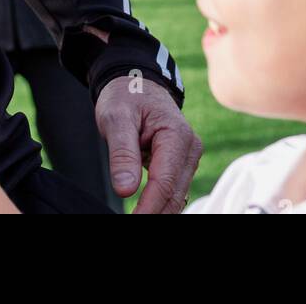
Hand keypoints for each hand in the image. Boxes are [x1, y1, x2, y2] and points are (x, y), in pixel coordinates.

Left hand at [95, 76, 202, 213]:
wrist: (135, 83)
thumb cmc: (125, 96)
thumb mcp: (116, 118)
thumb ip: (122, 153)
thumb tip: (126, 190)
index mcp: (176, 135)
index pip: (164, 182)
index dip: (148, 207)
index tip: (133, 220)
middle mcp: (189, 148)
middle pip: (174, 194)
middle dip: (154, 213)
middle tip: (131, 221)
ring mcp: (187, 157)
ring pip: (175, 196)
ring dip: (157, 211)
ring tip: (135, 216)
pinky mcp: (181, 164)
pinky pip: (172, 190)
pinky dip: (158, 203)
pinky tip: (143, 211)